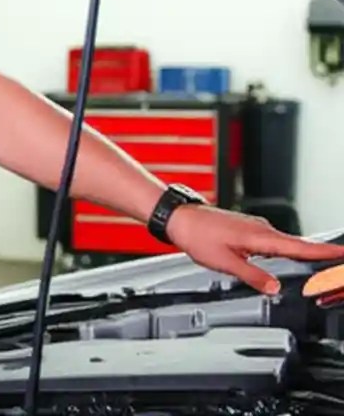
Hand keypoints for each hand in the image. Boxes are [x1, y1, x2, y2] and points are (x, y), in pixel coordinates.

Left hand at [167, 205, 343, 293]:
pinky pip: (273, 243)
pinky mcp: (248, 230)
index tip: (343, 254)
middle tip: (339, 263)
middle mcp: (262, 229)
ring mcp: (256, 228)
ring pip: (285, 245)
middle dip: (321, 254)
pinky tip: (288, 258)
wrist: (180, 218)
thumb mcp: (224, 262)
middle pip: (298, 246)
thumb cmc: (197, 235)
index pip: (301, 247)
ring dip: (303, 254)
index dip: (325, 252)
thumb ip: (252, 275)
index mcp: (260, 236)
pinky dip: (285, 251)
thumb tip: (274, 288)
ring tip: (323, 263)